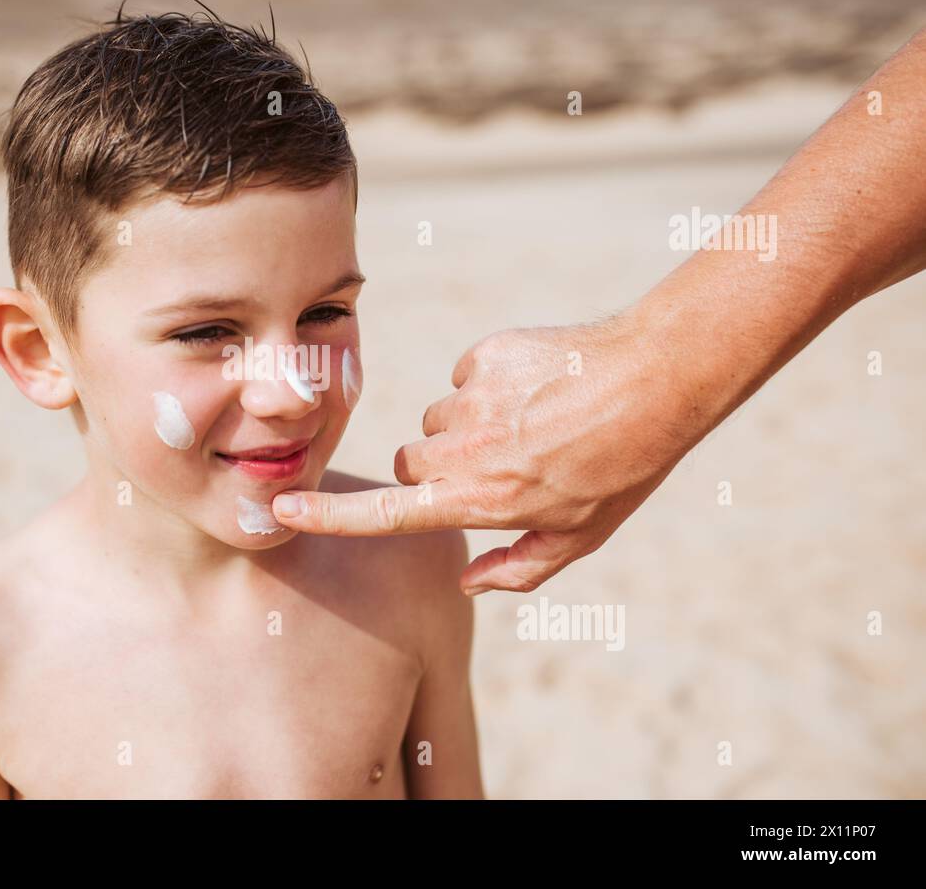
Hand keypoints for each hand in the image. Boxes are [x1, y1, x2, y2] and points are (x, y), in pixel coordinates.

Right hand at [272, 311, 703, 593]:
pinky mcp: (483, 356)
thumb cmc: (623, 467)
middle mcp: (465, 452)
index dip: (329, 518)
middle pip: (411, 462)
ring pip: (439, 420)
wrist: (658, 379)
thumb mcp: (581, 537)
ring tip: (532, 423)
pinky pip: (465, 377)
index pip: (387, 514)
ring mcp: (471, 400)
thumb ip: (517, 568)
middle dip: (437, 468)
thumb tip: (465, 584)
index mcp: (482, 501)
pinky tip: (538, 389)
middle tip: (498, 466)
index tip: (282, 511)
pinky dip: (489, 384)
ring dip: (468, 426)